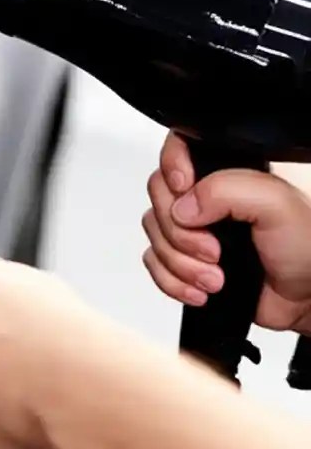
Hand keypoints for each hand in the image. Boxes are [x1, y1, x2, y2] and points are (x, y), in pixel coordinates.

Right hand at [143, 131, 310, 333]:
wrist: (307, 300)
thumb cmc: (306, 250)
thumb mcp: (277, 205)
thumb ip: (227, 190)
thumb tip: (182, 206)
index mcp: (228, 173)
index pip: (178, 149)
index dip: (172, 168)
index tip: (185, 190)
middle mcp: (207, 198)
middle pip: (159, 198)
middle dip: (180, 233)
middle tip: (214, 250)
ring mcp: (194, 229)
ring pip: (154, 235)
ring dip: (181, 264)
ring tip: (215, 277)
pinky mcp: (184, 259)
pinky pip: (153, 263)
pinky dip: (173, 281)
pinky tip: (201, 288)